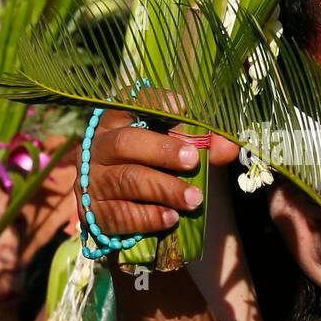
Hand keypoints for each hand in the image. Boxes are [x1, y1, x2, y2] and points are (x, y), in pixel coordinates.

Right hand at [85, 96, 241, 238]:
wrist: (120, 207)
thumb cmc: (152, 167)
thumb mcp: (174, 148)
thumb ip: (202, 143)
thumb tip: (228, 147)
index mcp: (118, 120)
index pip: (133, 103)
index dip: (155, 102)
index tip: (182, 106)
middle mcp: (100, 145)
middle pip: (127, 143)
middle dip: (162, 151)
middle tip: (192, 159)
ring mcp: (93, 179)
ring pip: (126, 181)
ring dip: (163, 189)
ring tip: (194, 199)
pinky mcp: (93, 212)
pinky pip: (119, 215)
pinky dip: (147, 217)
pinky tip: (171, 218)